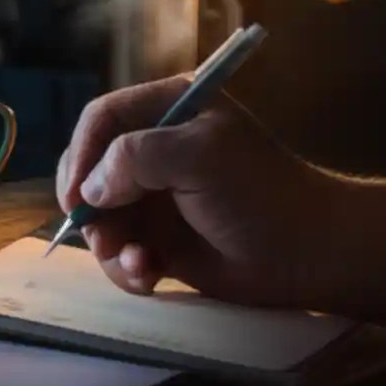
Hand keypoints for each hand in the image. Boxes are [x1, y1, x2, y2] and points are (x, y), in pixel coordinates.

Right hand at [56, 75, 337, 306]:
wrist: (308, 256)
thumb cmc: (260, 194)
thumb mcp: (199, 155)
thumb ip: (135, 158)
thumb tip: (89, 191)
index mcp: (169, 108)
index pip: (101, 119)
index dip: (80, 154)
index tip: (77, 196)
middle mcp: (155, 148)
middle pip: (88, 170)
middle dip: (89, 207)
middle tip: (101, 236)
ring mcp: (154, 195)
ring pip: (99, 217)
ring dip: (110, 245)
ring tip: (139, 264)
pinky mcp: (158, 238)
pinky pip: (119, 251)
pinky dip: (127, 267)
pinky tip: (150, 276)